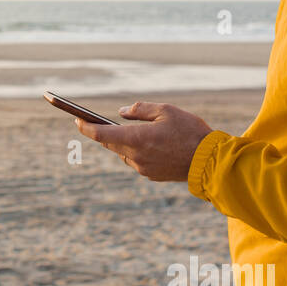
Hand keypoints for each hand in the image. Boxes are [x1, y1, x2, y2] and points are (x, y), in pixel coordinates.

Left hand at [74, 100, 212, 181]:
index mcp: (136, 139)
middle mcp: (135, 156)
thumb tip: (121, 113)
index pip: (101, 135)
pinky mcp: (151, 175)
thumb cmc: (189, 131)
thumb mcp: (166, 111)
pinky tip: (151, 144)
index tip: (77, 120)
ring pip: (124, 153)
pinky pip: (136, 161)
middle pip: (110, 144)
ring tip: (136, 130)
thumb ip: (140, 110)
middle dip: (104, 133)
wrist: (209, 161)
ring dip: (124, 142)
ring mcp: (142, 168)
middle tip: (99, 122)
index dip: (86, 127)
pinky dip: (137, 151)